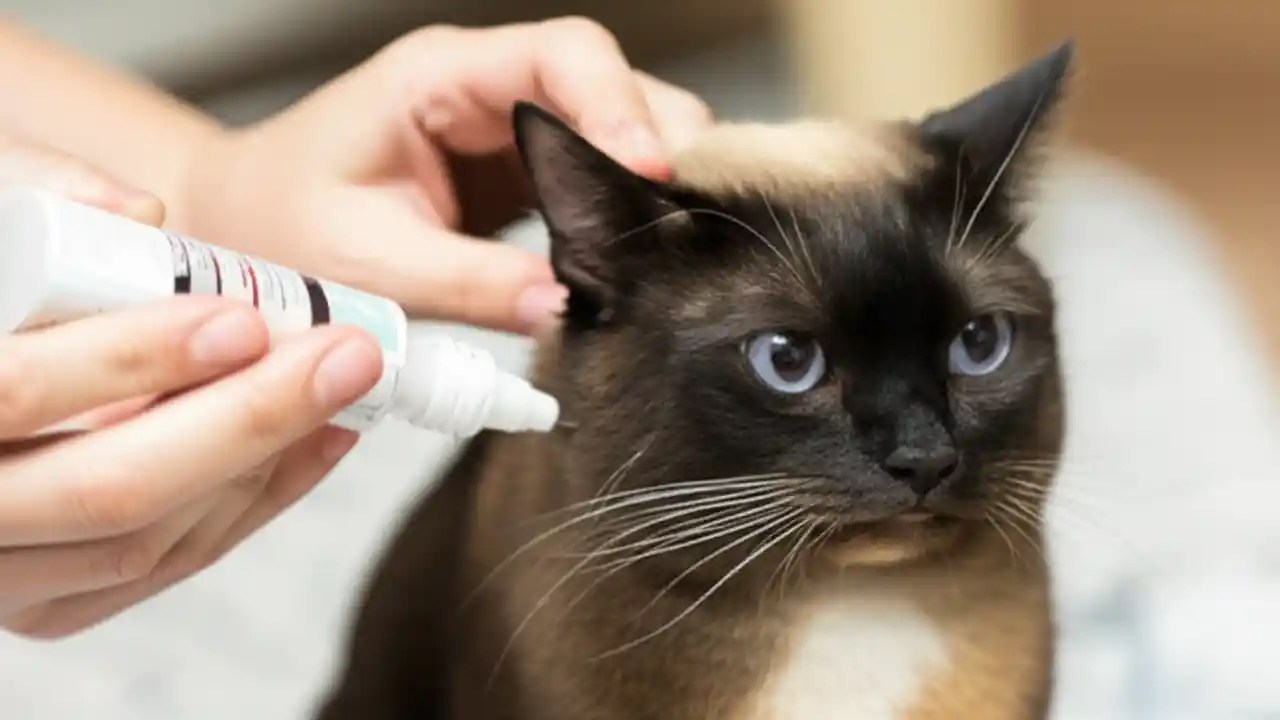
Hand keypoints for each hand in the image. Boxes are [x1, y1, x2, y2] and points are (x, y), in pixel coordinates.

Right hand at [0, 137, 383, 637]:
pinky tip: (316, 439)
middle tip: (344, 356)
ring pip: (146, 541)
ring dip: (265, 462)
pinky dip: (250, 502)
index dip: (135, 355)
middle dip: (248, 419)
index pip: (16, 389)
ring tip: (344, 386)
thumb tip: (145, 211)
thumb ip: (32, 189)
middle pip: (110, 489)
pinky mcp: (43, 603)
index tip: (242, 319)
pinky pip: (160, 566)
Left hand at [183, 17, 713, 334]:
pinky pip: (599, 174)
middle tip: (689, 222)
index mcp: (442, 79)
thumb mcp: (367, 262)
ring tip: (671, 244)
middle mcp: (489, 88)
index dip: (619, 105)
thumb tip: (566, 307)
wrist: (248, 224)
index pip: (562, 56)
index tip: (652, 172)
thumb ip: (469, 283)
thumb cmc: (283, 225)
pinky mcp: (524, 172)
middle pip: (610, 85)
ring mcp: (512, 127)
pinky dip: (628, 210)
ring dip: (651, 181)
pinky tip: (638, 252)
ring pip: (617, 127)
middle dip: (659, 145)